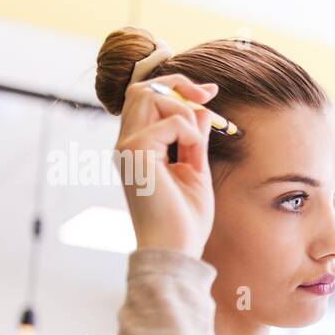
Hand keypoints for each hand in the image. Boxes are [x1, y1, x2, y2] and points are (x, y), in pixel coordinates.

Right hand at [114, 73, 217, 258]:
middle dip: (179, 85)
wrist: (175, 249)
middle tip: (209, 96)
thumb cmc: (184, 219)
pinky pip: (171, 123)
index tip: (208, 92)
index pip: (144, 98)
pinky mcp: (136, 152)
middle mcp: (125, 144)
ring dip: (184, 113)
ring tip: (196, 147)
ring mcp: (127, 147)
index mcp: (136, 148)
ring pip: (151, 96)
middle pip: (143, 89)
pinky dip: (191, 135)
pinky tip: (194, 160)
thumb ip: (195, 139)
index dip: (176, 87)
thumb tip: (201, 109)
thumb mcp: (195, 170)